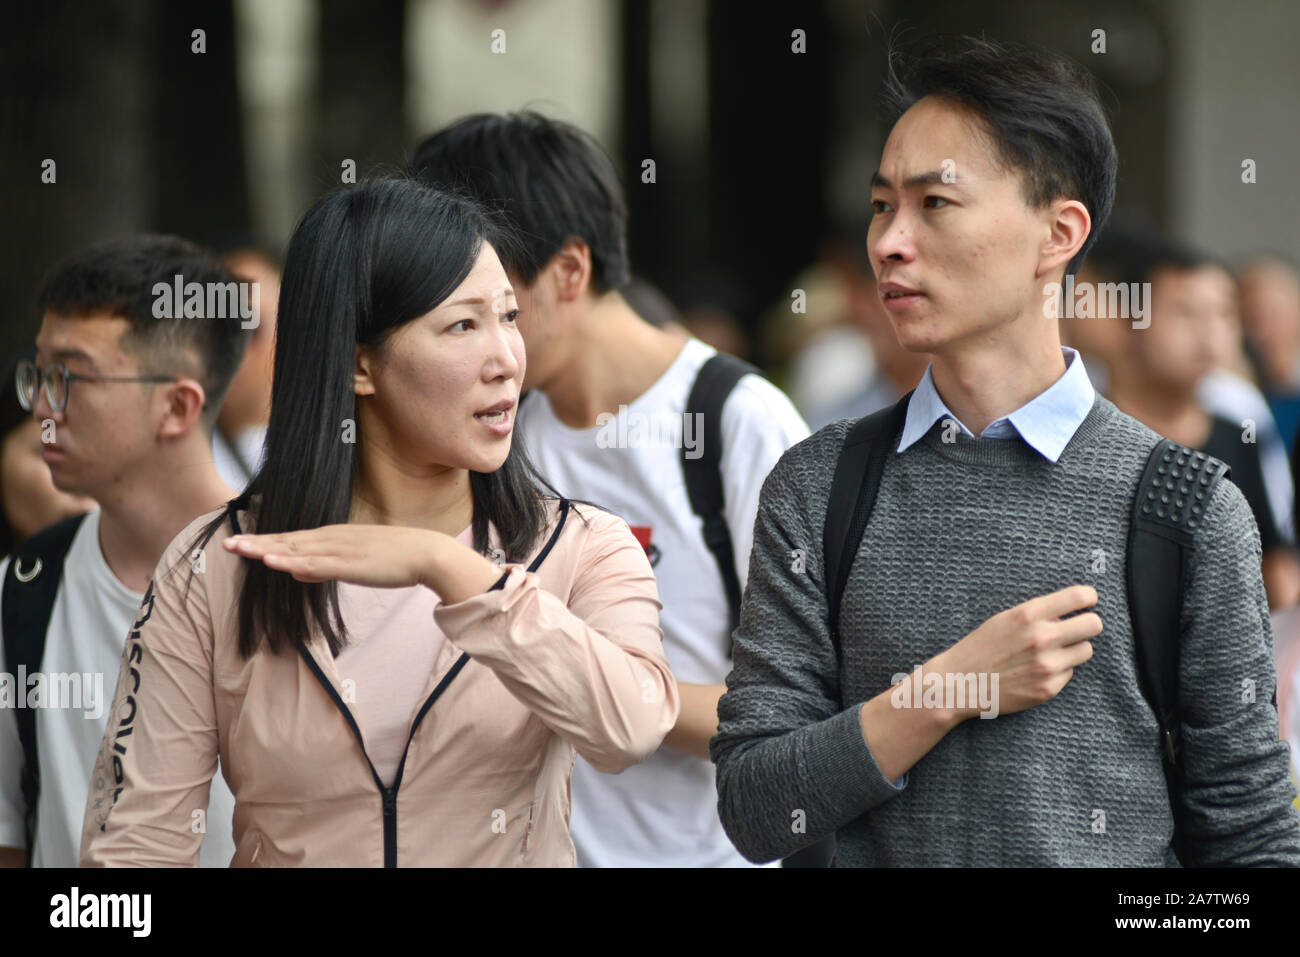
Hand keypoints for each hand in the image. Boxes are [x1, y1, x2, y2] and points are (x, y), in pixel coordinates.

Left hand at [222, 524, 446, 588]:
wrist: (426, 553)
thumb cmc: (394, 558)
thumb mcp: (353, 562)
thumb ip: (323, 567)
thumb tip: (297, 573)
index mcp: (333, 537)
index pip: (291, 540)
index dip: (265, 541)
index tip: (240, 542)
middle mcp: (331, 538)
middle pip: (286, 542)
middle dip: (255, 543)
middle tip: (225, 544)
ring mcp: (339, 549)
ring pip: (295, 550)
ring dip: (265, 550)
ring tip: (238, 548)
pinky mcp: (349, 563)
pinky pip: (314, 564)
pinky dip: (291, 562)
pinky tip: (272, 562)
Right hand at [930, 584, 1100, 721]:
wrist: (959, 683)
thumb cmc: (980, 648)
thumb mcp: (1004, 619)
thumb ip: (1037, 613)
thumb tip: (1071, 612)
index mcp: (1028, 615)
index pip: (1080, 597)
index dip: (1089, 598)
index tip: (1088, 602)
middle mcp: (1041, 638)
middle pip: (1094, 625)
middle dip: (1088, 624)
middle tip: (1077, 628)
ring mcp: (1047, 666)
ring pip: (1086, 650)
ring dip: (1073, 649)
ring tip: (1052, 652)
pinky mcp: (1049, 688)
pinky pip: (1070, 673)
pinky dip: (1058, 671)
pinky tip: (1036, 671)